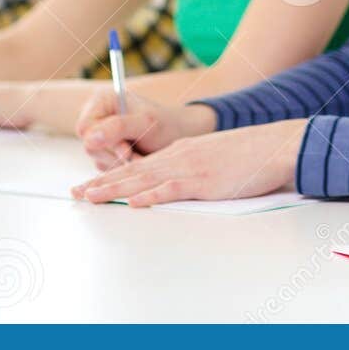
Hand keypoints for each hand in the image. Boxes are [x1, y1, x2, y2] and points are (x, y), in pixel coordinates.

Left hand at [70, 119, 305, 206]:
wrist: (274, 146)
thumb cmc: (248, 155)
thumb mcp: (212, 156)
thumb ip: (191, 167)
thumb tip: (174, 183)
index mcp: (180, 152)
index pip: (138, 165)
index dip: (111, 175)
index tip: (89, 185)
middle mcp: (179, 157)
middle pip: (132, 172)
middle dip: (102, 183)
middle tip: (75, 192)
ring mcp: (190, 169)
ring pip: (144, 180)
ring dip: (115, 189)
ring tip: (90, 196)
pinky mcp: (205, 181)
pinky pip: (173, 190)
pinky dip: (152, 197)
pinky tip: (135, 203)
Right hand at [75, 89, 215, 169]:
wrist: (181, 137)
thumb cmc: (166, 124)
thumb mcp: (145, 123)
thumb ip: (117, 127)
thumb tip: (88, 137)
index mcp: (103, 101)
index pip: (85, 127)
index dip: (102, 142)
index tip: (126, 150)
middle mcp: (98, 117)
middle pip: (89, 146)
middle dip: (116, 154)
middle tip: (137, 155)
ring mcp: (101, 136)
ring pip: (97, 159)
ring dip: (121, 163)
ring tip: (141, 155)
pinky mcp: (106, 153)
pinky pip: (105, 168)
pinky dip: (122, 169)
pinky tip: (137, 159)